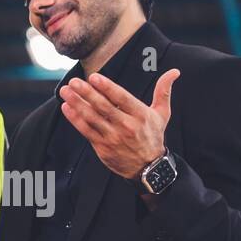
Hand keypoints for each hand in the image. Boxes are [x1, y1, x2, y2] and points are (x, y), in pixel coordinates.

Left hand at [59, 69, 179, 179]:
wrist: (148, 168)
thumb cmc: (153, 136)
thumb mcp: (162, 114)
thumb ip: (163, 91)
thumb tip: (174, 72)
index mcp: (140, 115)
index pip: (121, 98)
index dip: (107, 87)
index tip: (94, 77)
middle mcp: (126, 126)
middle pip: (103, 107)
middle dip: (86, 93)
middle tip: (73, 82)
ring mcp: (113, 138)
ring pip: (92, 118)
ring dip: (76, 104)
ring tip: (65, 92)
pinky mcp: (103, 147)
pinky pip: (86, 131)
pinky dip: (75, 119)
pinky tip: (67, 108)